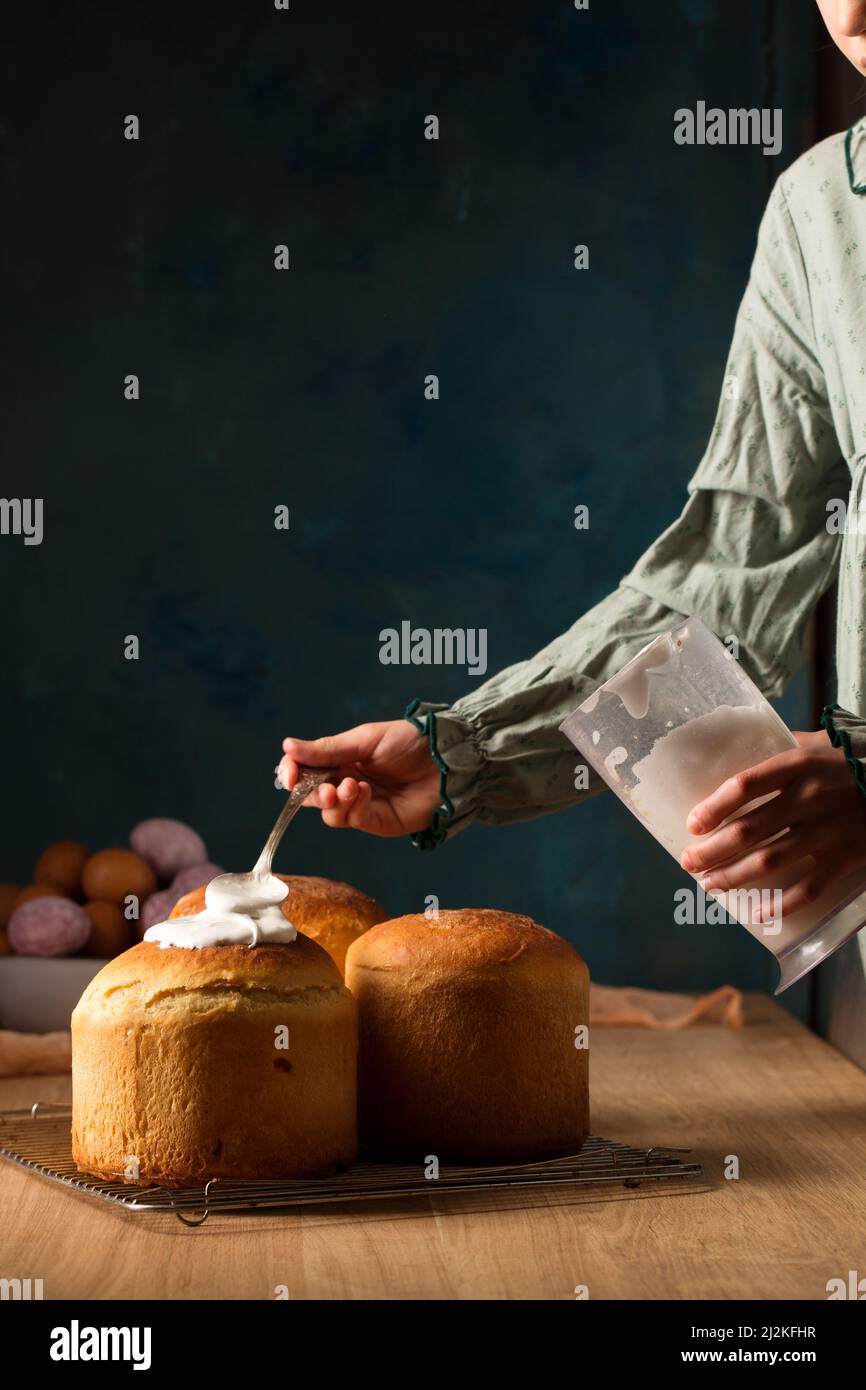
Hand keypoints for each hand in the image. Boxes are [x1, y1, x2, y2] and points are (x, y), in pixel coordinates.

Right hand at [276, 720, 440, 835]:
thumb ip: (327, 749)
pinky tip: (365, 791)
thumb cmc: (410, 742)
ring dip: (334, 802)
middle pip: (313, 796)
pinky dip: (354, 807)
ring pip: (330, 814)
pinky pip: (353, 820)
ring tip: (352, 786)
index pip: (305, 769)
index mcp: (342, 759)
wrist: (448, 760)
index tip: (287, 776)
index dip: (291, 774)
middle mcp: (348, 782)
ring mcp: (363, 804)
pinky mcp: (378, 821)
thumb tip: (287, 746)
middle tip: (325, 786)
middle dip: (311, 792)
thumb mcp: (365, 739)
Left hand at [680, 729, 865, 917]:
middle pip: (748, 831)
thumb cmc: (849, 759)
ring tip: (709, 883)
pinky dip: (780, 905)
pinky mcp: (843, 857)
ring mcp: (826, 832)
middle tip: (688, 861)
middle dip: (711, 851)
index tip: (692, 825)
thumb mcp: (814, 743)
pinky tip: (758, 912)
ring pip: (769, 862)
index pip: (744, 786)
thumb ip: (779, 745)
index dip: (713, 808)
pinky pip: (808, 888)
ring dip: (733, 877)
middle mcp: (808, 799)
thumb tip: (737, 744)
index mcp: (796, 767)